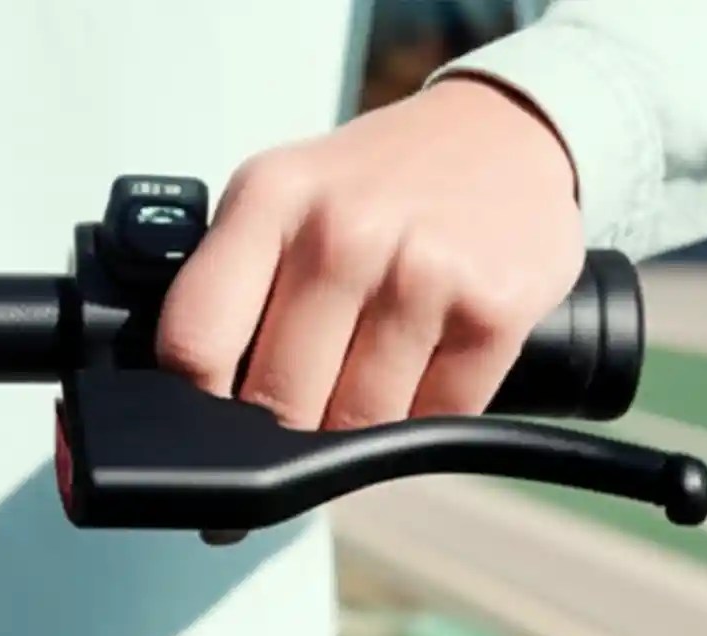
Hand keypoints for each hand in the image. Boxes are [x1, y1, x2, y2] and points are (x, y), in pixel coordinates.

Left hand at [156, 76, 584, 430]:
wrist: (511, 131)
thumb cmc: (389, 176)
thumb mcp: (291, 192)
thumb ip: (239, 279)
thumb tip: (198, 396)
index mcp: (270, 198)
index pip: (195, 342)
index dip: (197, 404)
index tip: (211, 420)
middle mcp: (342, 233)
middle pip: (277, 401)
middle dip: (282, 429)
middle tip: (300, 411)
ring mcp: (421, 275)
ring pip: (355, 426)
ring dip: (355, 434)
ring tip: (365, 386)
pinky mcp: (490, 315)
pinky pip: (432, 421)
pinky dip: (421, 423)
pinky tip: (423, 374)